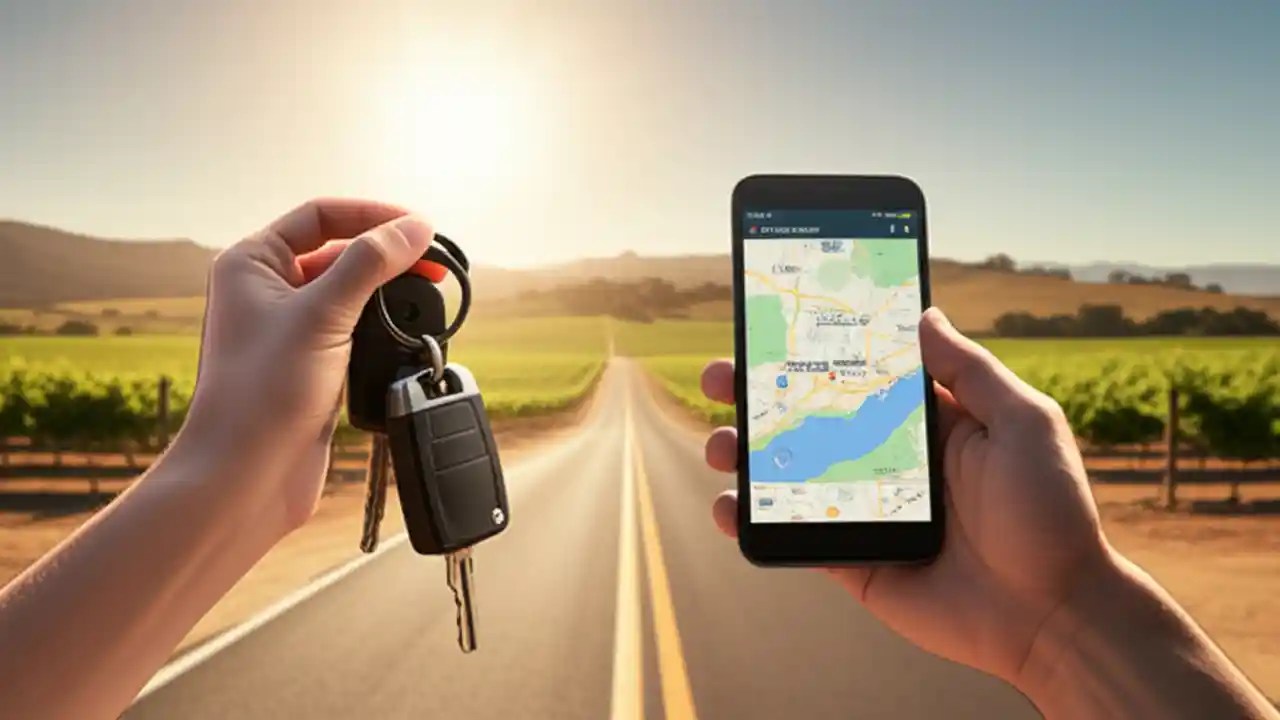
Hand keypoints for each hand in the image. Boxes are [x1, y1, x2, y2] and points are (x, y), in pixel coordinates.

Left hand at [181, 198, 433, 528]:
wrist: (246, 476)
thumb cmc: (262, 394)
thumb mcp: (323, 314)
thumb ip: (371, 264)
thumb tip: (415, 227)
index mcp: (251, 262)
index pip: (321, 215)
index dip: (373, 215)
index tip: (419, 228)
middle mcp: (266, 290)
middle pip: (339, 251)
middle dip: (388, 254)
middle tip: (436, 268)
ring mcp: (289, 329)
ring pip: (350, 292)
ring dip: (388, 291)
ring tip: (428, 298)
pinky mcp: (310, 364)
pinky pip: (353, 329)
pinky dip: (382, 326)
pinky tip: (406, 333)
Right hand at [701, 307, 1111, 687]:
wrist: (1055, 615)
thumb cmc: (1051, 512)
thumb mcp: (1024, 422)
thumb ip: (970, 370)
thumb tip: (922, 314)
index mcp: (928, 420)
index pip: (859, 372)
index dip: (815, 348)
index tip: (771, 323)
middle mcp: (889, 457)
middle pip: (810, 416)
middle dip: (758, 394)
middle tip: (721, 377)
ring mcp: (866, 508)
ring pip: (790, 471)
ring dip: (744, 453)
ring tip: (719, 444)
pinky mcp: (853, 558)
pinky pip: (793, 534)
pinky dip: (753, 520)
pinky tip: (728, 507)